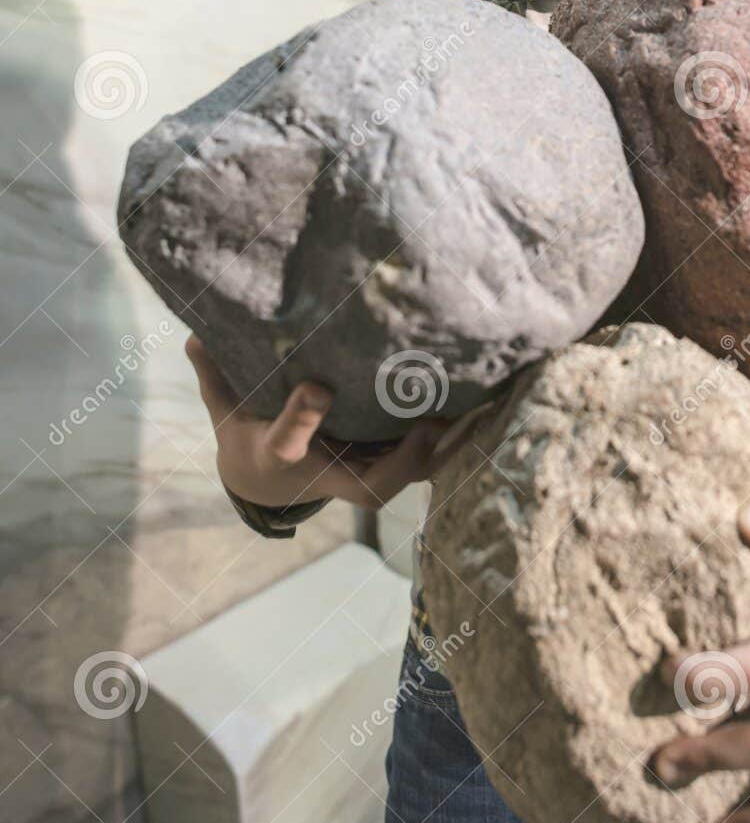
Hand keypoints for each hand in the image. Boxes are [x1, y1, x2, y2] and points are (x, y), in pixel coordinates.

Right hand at [185, 334, 451, 510]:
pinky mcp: (382, 473)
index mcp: (282, 457)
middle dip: (401, 461)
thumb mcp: (227, 411)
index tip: (318, 386)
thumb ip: (216, 376)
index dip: (302, 420)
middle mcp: (326, 475)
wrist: (270, 485)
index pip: (288, 443)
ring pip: (407, 479)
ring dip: (442, 451)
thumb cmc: (249, 436)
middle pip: (369, 486)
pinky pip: (422, 466)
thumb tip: (194, 335)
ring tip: (476, 410)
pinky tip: (483, 413)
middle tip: (430, 422)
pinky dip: (451, 445)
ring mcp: (359, 479)